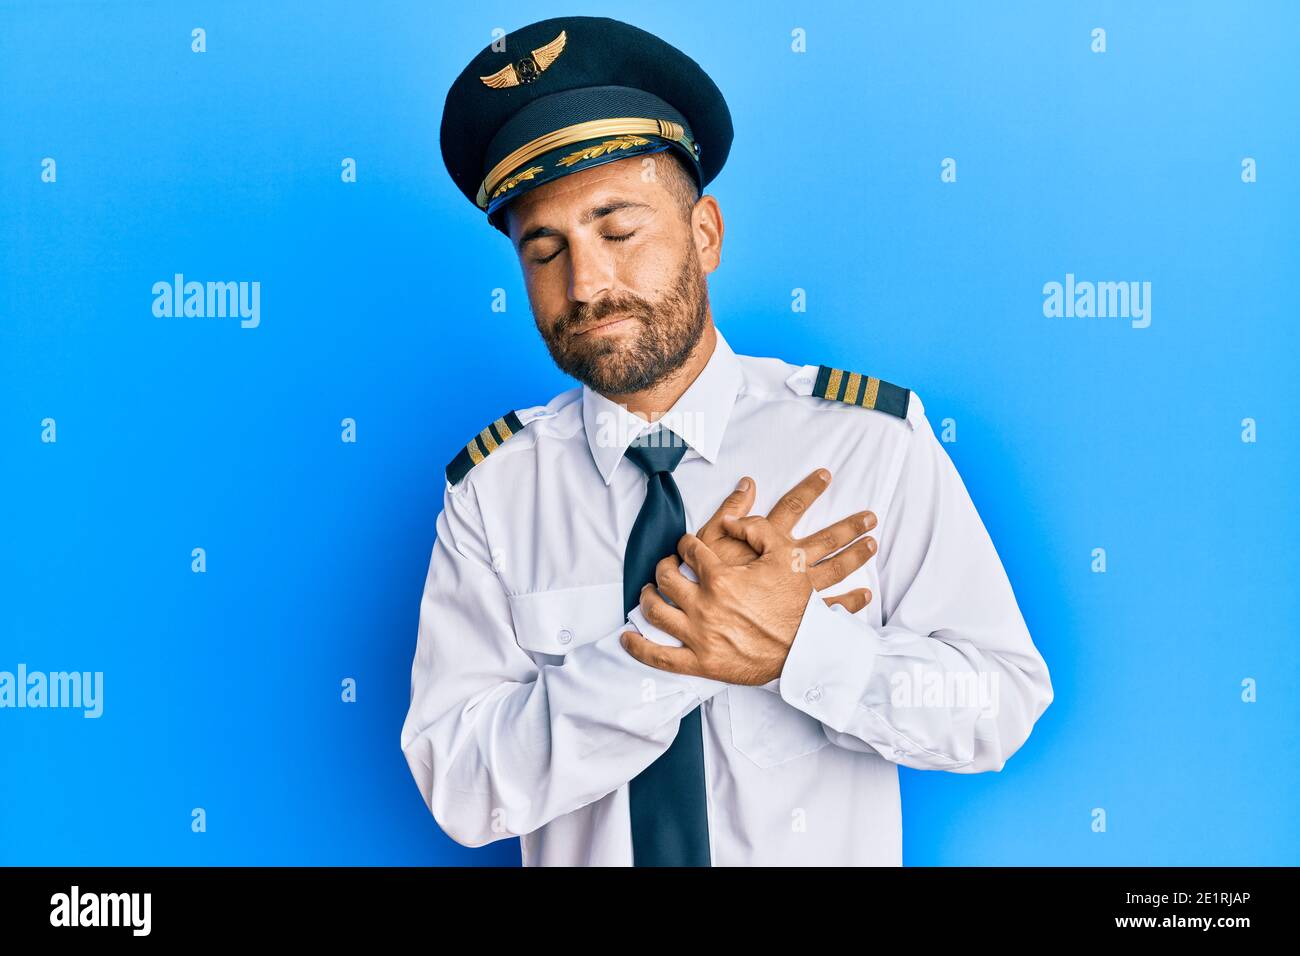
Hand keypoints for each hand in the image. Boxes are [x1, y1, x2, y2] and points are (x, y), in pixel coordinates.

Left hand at [621, 517, 829, 685]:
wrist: (807, 649)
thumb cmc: (797, 603)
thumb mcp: (785, 555)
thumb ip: (756, 529)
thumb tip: (730, 519)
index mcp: (721, 577)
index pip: (690, 551)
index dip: (686, 544)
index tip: (688, 546)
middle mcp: (704, 605)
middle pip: (666, 578)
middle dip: (663, 566)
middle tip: (668, 566)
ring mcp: (700, 636)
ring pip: (656, 611)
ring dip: (647, 597)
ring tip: (649, 592)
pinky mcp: (701, 663)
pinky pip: (660, 657)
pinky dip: (639, 647)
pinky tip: (627, 638)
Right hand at [696, 469, 877, 612]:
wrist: (710, 626)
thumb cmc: (706, 584)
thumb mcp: (709, 541)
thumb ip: (730, 510)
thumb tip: (748, 484)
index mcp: (771, 544)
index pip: (794, 506)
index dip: (809, 489)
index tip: (826, 475)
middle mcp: (792, 565)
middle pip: (826, 539)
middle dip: (849, 526)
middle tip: (870, 517)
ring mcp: (801, 592)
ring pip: (836, 570)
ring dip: (856, 557)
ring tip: (873, 545)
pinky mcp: (802, 618)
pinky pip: (832, 609)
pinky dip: (851, 603)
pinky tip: (865, 596)